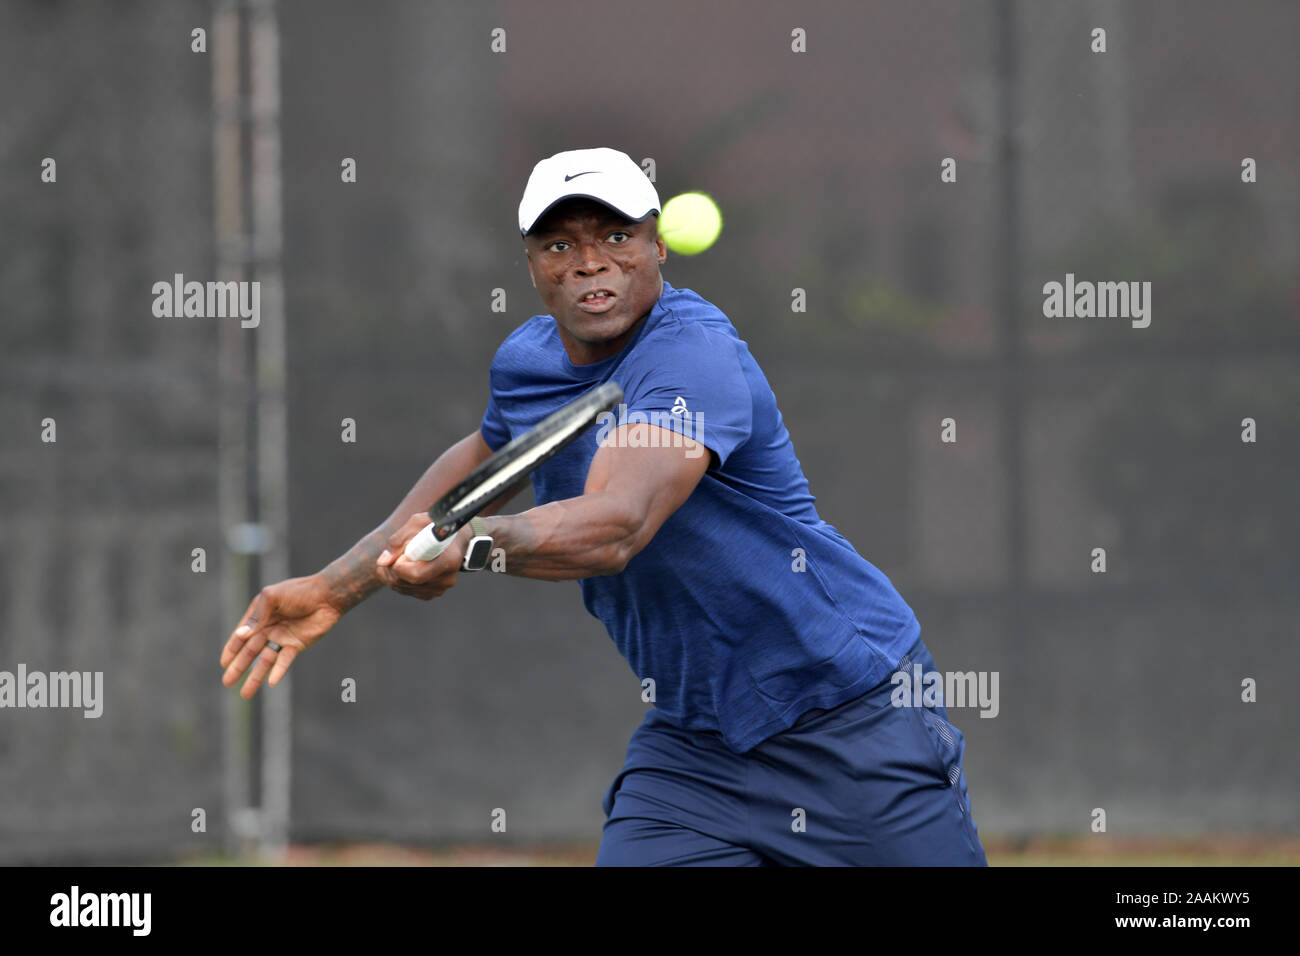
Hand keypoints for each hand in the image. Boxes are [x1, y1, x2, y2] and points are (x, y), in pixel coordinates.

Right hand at [220, 575, 342, 697]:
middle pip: (250, 651)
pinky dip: (278, 671)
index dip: (232, 649)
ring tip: (245, 694)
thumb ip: (257, 616)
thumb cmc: (299, 591)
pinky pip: (284, 661)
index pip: (241, 635)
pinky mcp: (296, 645)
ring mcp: (282, 637)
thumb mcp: (273, 597)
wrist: (327, 595)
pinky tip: (271, 682)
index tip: (223, 664)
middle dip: (239, 667)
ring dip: (255, 676)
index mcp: (259, 615)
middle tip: (227, 683)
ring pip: (265, 660)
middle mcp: (268, 628)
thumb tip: (240, 635)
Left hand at [375, 512, 466, 599]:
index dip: (399, 566)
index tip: (399, 554)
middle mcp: (446, 578)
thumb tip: (383, 561)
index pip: (415, 575)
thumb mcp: (418, 523)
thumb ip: (398, 540)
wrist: (455, 537)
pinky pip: (408, 592)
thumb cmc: (436, 527)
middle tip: (392, 555)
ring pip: (404, 589)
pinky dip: (400, 581)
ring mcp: (441, 588)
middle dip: (392, 570)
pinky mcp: (434, 592)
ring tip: (397, 558)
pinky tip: (404, 567)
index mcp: (447, 560)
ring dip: (393, 575)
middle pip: (407, 583)